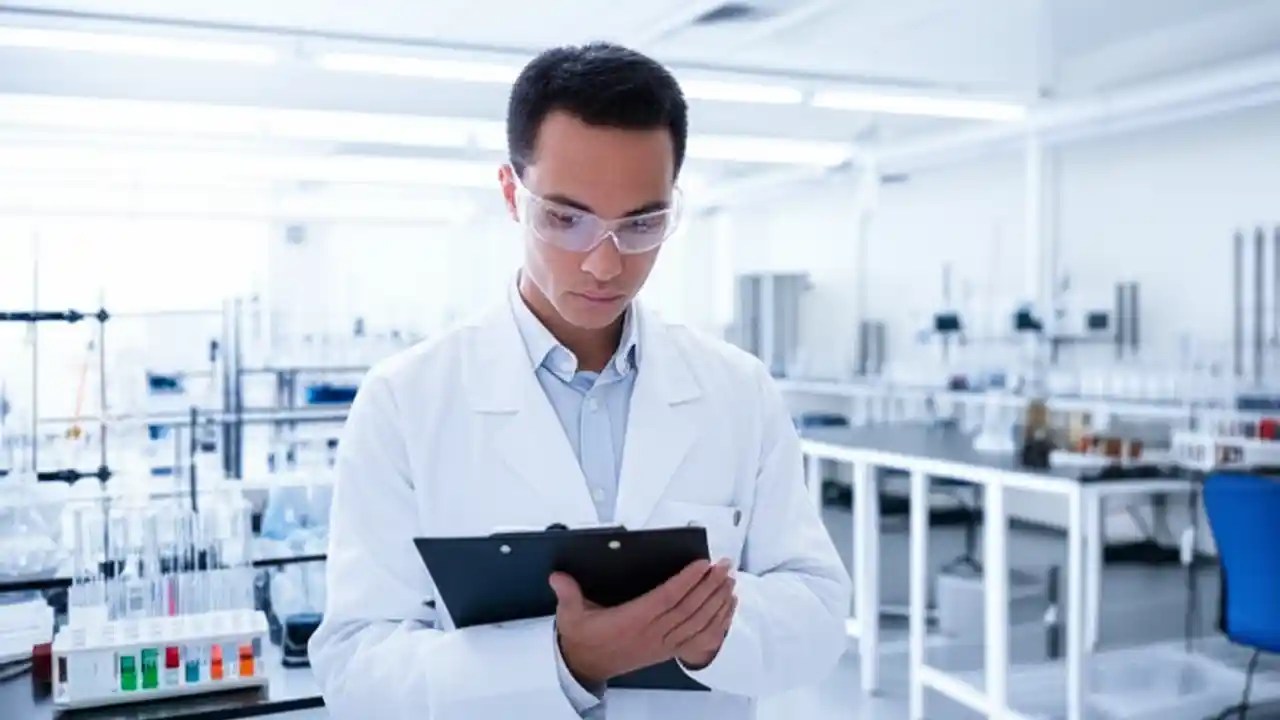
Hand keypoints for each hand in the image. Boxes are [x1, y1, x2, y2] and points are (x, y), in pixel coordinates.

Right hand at [550, 558, 735, 686]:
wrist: (587, 666)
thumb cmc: (583, 637)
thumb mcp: (570, 615)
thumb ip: (567, 594)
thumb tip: (558, 575)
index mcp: (632, 620)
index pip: (666, 598)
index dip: (687, 581)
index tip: (703, 564)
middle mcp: (652, 633)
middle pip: (689, 609)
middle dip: (710, 586)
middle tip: (725, 565)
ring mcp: (663, 644)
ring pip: (698, 623)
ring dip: (717, 601)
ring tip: (730, 580)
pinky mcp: (669, 650)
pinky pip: (700, 639)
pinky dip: (718, 623)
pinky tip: (729, 607)